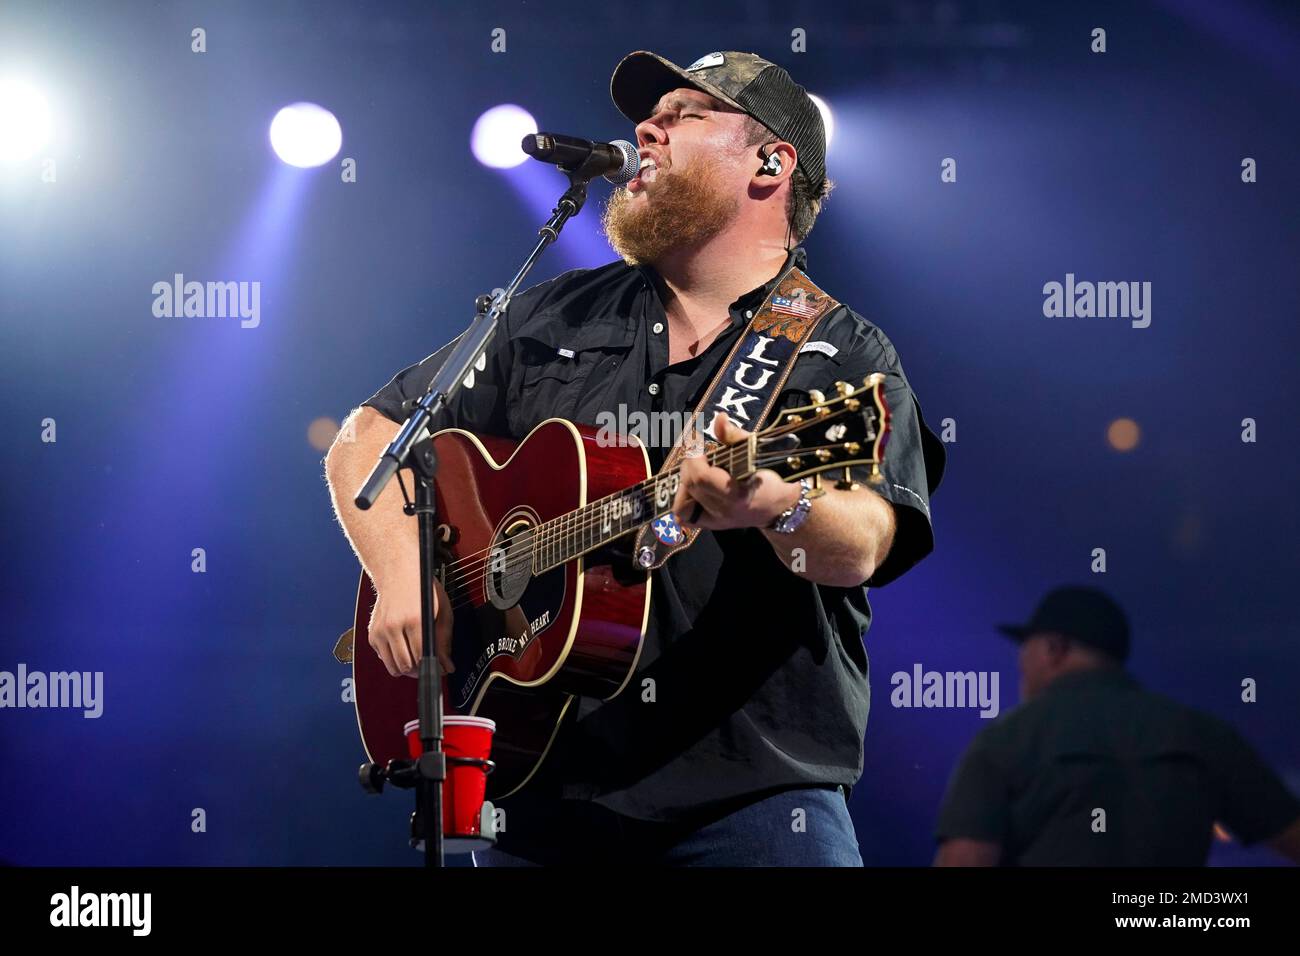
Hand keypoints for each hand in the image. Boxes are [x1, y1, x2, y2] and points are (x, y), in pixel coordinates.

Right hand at [367, 572, 454, 678]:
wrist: (398, 575)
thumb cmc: (421, 589)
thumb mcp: (442, 611)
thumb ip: (444, 640)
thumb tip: (447, 665)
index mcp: (414, 620)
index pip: (420, 656)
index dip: (431, 666)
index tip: (436, 667)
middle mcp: (394, 626)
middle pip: (405, 664)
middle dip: (418, 670)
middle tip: (426, 664)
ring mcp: (381, 630)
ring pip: (391, 666)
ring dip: (404, 668)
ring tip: (414, 660)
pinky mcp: (372, 634)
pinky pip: (382, 658)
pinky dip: (392, 658)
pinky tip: (402, 648)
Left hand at [671, 412, 800, 531]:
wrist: (780, 506)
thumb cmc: (770, 476)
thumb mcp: (757, 452)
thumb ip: (735, 436)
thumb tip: (719, 418)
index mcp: (737, 495)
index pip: (701, 478)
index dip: (693, 457)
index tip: (697, 443)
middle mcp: (724, 511)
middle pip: (691, 487)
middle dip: (689, 464)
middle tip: (698, 454)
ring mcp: (717, 521)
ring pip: (682, 504)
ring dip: (684, 483)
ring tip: (695, 471)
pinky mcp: (712, 525)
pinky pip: (685, 518)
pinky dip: (683, 502)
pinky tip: (691, 489)